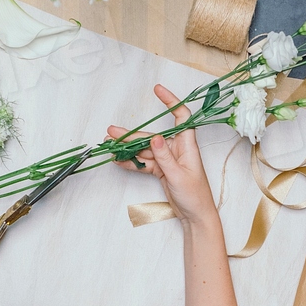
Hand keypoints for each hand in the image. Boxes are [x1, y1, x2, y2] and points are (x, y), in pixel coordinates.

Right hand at [107, 84, 217, 226]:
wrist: (196, 216)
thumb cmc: (195, 195)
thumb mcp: (178, 175)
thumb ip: (165, 157)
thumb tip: (155, 138)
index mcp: (187, 145)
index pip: (181, 116)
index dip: (171, 102)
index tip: (157, 90)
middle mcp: (177, 149)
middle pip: (152, 137)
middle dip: (132, 135)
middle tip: (112, 133)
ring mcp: (168, 159)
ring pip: (145, 150)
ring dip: (128, 149)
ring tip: (110, 147)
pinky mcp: (161, 170)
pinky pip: (144, 162)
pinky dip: (132, 162)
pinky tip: (118, 160)